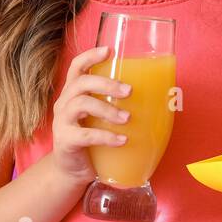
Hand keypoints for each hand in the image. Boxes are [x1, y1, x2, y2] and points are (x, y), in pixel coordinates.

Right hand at [50, 44, 131, 185]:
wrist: (73, 171)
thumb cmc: (92, 139)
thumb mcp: (101, 118)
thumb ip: (116, 104)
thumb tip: (159, 96)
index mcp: (73, 92)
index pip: (77, 67)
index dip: (90, 56)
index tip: (109, 50)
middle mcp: (64, 103)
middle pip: (81, 82)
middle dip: (106, 83)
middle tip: (129, 91)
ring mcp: (62, 122)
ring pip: (81, 104)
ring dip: (107, 109)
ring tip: (127, 118)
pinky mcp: (65, 141)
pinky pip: (85, 135)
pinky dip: (106, 136)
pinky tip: (123, 140)